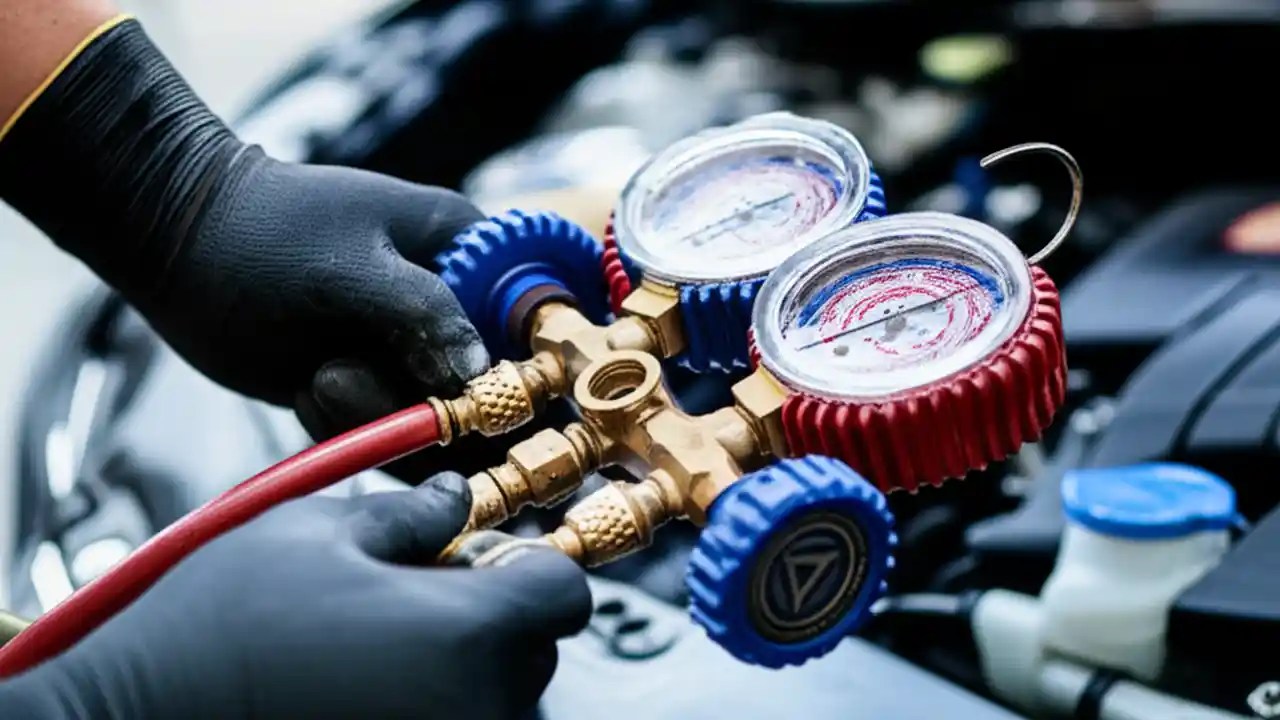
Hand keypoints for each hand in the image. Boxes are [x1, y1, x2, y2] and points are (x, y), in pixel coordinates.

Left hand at [0, 20, 491, 478]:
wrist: (178, 250)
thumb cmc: (265, 234)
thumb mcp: (350, 266)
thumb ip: (425, 314)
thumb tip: (483, 374)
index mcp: (467, 254)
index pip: (537, 319)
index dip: (535, 368)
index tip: (499, 401)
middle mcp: (454, 310)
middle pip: (497, 392)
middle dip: (436, 410)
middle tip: (353, 378)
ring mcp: (414, 357)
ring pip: (443, 429)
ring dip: (381, 419)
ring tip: (321, 375)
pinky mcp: (376, 395)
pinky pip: (393, 442)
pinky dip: (351, 430)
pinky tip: (310, 388)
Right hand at [8, 474, 590, 719]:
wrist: (136, 718)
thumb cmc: (224, 626)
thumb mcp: (317, 533)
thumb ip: (409, 514)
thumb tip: (455, 501)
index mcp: (468, 636)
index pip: (565, 592)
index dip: (529, 567)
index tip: (480, 561)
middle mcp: (480, 710)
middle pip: (535, 652)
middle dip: (489, 618)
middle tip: (407, 601)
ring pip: (498, 700)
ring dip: (461, 670)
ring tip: (373, 653)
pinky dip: (430, 709)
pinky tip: (363, 692)